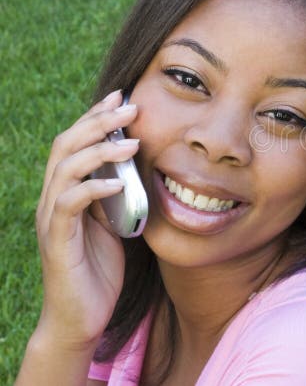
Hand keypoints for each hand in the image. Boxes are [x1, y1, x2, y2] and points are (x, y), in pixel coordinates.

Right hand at [34, 89, 138, 350]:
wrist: (81, 318)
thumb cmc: (100, 270)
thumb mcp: (115, 223)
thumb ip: (121, 195)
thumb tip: (143, 168)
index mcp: (66, 192)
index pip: (74, 143)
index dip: (95, 116)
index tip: (122, 96)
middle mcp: (53, 200)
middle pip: (65, 146)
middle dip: (98, 122)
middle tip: (130, 107)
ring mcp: (52, 220)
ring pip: (65, 170)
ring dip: (98, 151)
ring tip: (131, 142)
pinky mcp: (57, 242)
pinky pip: (69, 205)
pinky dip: (93, 188)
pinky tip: (117, 181)